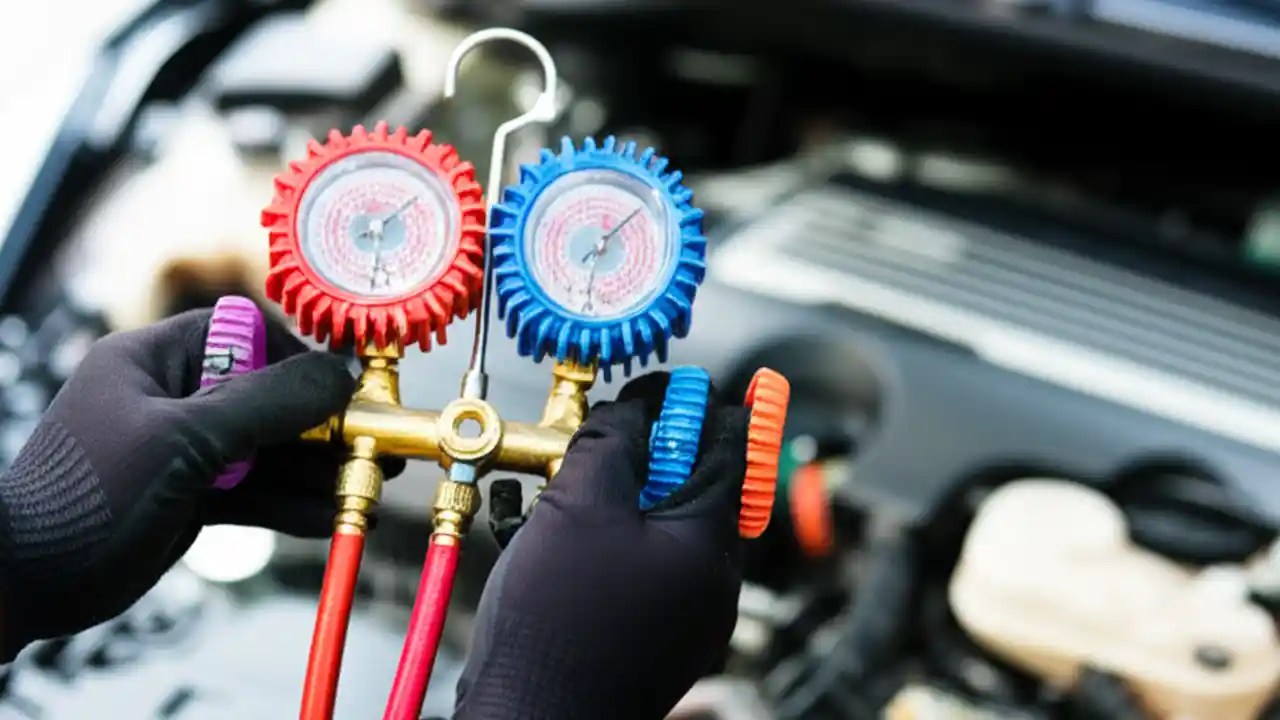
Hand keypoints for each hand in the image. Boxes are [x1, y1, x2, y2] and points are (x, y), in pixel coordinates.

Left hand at [0, 308, 387, 659]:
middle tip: (370, 445)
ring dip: (313, 470)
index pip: (244, 334)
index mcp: (155, 358)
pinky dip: (288, 504)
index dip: (296, 359)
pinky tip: (326, 517)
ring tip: (362, 486)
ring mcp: (181, 449)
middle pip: (266, 396)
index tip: (343, 390)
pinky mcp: (189, 495)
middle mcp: (172, 396)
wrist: (27, 582)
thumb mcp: (185, 437)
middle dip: (319, 426)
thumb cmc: (88, 493)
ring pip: (265, 449)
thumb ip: (267, 403)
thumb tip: (339, 375)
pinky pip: (252, 490)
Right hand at [454, 373, 747, 719]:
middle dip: (641, 455)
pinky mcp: (652, 638)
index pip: (728, 445)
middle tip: (592, 442)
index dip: (689, 405)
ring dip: (614, 499)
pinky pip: (639, 569)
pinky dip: (604, 544)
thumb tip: (634, 407)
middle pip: (691, 486)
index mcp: (710, 545)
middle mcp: (711, 583)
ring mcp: (684, 616)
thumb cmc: (558, 626)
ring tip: (558, 495)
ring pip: (659, 528)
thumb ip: (614, 441)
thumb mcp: (581, 506)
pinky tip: (553, 540)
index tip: (654, 388)